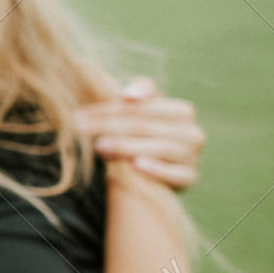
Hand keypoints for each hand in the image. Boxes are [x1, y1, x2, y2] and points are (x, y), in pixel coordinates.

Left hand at [77, 77, 204, 189]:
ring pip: (161, 147)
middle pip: (146, 126)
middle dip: (111, 126)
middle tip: (82, 129)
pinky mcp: (189, 178)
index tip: (81, 114)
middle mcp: (192, 132)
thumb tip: (129, 95)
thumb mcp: (140, 113)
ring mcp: (192, 156)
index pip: (142, 107)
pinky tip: (136, 165)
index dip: (109, 109)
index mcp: (182, 112)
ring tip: (100, 146)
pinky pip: (176, 174)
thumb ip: (138, 94)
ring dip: (128, 146)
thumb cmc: (143, 137)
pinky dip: (158, 169)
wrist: (154, 175)